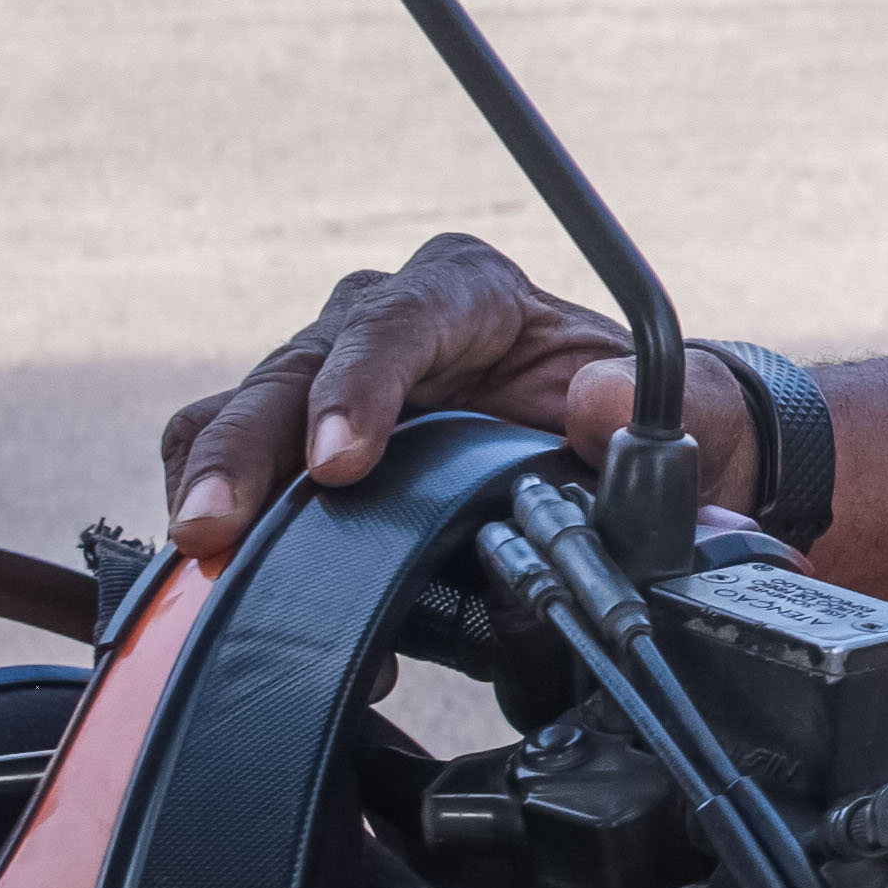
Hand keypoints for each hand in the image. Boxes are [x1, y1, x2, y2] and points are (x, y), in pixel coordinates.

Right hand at [154, 234, 748, 564]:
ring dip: (213, 492)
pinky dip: (230, 536)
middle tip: (216, 527)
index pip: (395, 321)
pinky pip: (236, 477)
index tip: (341, 460)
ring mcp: (329, 383)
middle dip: (243, 450)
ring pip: (236, 418)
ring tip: (204, 563)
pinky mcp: (298, 448)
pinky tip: (238, 596)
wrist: (629, 462)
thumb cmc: (645, 420)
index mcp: (467, 291)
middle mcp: (381, 321)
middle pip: (289, 371)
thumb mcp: (683, 408)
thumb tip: (596, 401)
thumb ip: (652, 403)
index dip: (357, 386)